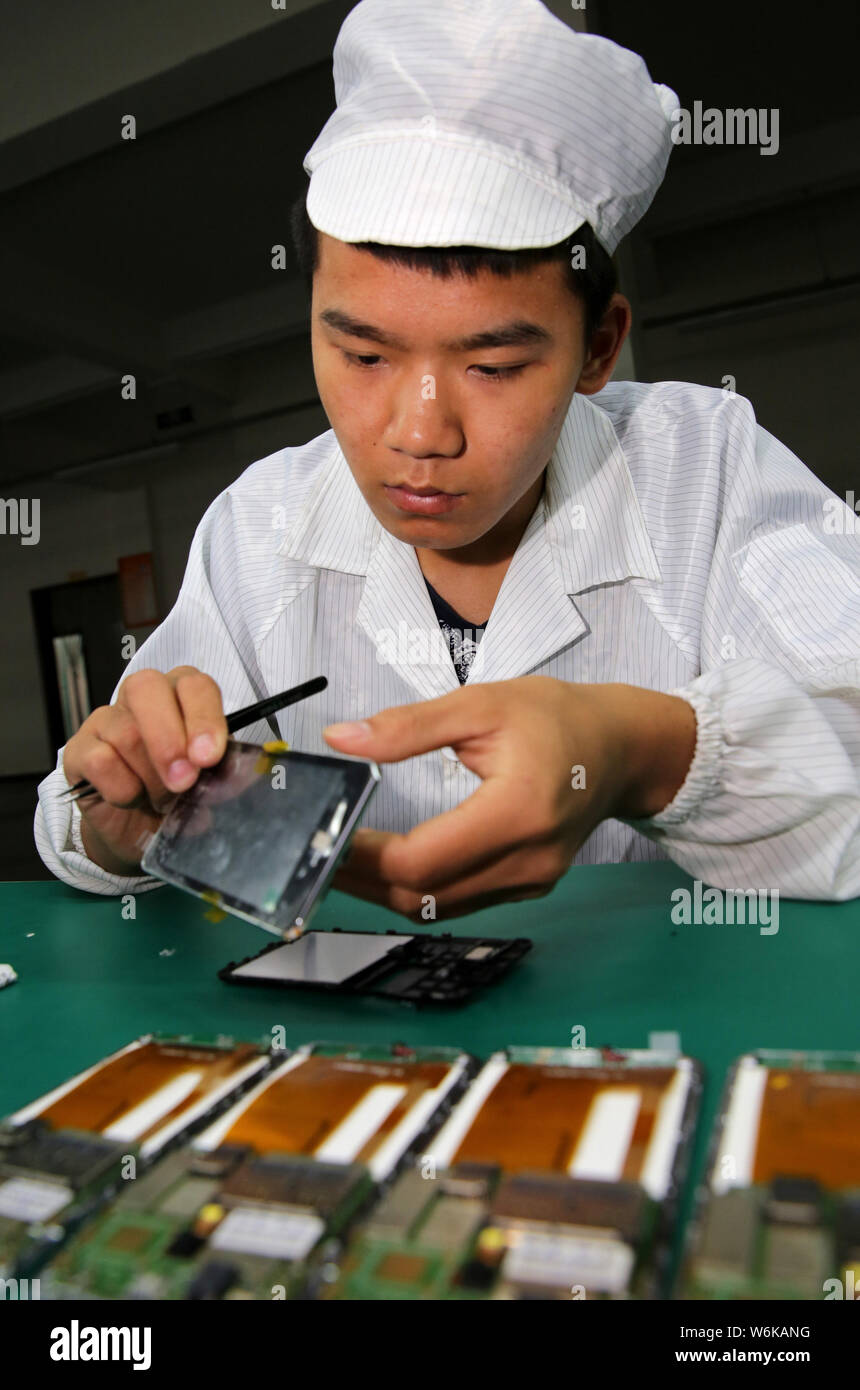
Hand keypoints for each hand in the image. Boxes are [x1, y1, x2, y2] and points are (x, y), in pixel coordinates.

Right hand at [62, 666, 228, 874]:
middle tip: (183, 781)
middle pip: (147, 689)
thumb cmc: (179, 796)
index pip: (193, 685)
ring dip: (150, 778)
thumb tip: (238, 775)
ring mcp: (106, 720)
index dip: (203, 718)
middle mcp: (142, 698)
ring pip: (126, 733)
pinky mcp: (80, 749)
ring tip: (161, 800)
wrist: (140, 831)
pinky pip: (101, 761)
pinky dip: (122, 789)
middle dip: (168, 739)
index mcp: (182, 695)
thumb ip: (222, 773)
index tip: (209, 757)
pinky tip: (130, 799)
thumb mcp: (209, 784)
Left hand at [323, 676, 695, 919]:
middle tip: (320, 851)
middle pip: (423, 896)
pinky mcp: (529, 886)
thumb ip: (409, 727)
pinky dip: (418, 889)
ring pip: (438, 908)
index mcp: (518, 811)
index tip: (327, 833)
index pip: (422, 860)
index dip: (364, 856)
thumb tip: (341, 739)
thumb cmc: (557, 718)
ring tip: (344, 857)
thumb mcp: (481, 703)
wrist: (621, 747)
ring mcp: (532, 880)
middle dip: (362, 879)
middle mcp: (528, 859)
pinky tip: (389, 863)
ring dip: (384, 889)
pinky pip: (460, 902)